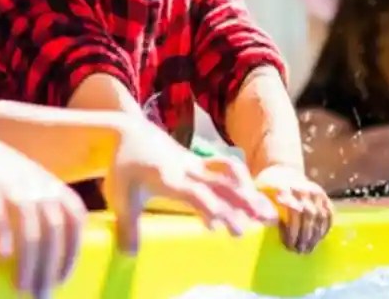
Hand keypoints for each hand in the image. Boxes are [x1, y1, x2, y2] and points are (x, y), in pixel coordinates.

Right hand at [0, 120, 86, 298]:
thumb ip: (33, 208)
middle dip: (51, 265)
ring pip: (30, 225)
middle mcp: (31, 179)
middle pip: (54, 227)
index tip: (63, 278)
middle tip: (42, 294)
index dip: (73, 249)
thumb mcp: (16, 183)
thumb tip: (43, 254)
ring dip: (30, 260)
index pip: (75, 215)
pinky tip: (1, 256)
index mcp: (44, 180)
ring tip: (22, 287)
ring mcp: (6, 180)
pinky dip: (3, 235)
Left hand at [99, 119, 277, 252]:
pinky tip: (254, 202)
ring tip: (269, 213)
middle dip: (244, 202)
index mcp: (169, 178)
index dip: (213, 210)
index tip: (228, 227)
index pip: (197, 195)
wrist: (129, 131)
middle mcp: (188, 170)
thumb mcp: (119, 196)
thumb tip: (129, 256)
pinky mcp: (201, 164)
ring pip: (229, 176)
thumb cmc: (123, 165)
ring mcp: (197, 165)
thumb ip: (127, 226)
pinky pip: (226, 172)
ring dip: (250, 192)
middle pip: (221, 184)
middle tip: (266, 220)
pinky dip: (242, 185)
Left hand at [254, 164, 331, 253]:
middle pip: (308, 215)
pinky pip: (329, 214)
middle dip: (304, 235)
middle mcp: (302, 188)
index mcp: (284, 187)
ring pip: (320, 216)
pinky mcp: (323, 195)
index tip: (288, 244)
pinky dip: (325, 228)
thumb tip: (270, 223)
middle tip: (298, 251)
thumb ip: (262, 206)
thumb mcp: (258, 193)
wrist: (281, 171)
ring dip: (314, 235)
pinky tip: (318, 239)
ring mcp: (315, 191)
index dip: (292, 230)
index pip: (293, 210)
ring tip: (307, 249)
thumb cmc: (266, 187)